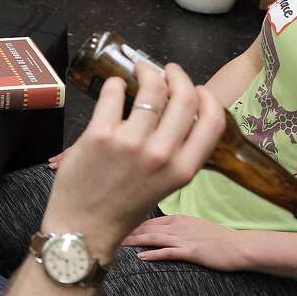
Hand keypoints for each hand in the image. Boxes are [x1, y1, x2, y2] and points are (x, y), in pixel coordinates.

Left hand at [41, 61, 224, 259]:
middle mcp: (161, 155)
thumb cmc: (122, 208)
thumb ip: (174, 156)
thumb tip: (174, 120)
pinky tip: (114, 85)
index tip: (197, 88)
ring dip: (145, 72)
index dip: (207, 98)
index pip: (212, 122)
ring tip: (139, 68)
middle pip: (183, 99)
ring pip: (149, 92)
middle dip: (177, 76)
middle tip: (166, 69)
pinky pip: (112, 95)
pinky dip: (114, 84)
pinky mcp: (99, 135)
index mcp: (183, 170)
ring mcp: (130, 143)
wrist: (84, 228)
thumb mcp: (163, 186)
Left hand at [123, 214, 244, 269]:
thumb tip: (159, 230)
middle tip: (106, 230)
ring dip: (134, 240)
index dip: (129, 223)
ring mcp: (185, 238)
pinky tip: (140, 257)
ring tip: (117, 243)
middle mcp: (179, 225)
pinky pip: (169, 252)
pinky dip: (153, 253)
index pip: (147, 219)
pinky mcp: (192, 251)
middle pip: (146, 226)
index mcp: (178, 218)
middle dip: (126, 229)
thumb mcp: (194, 227)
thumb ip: (176, 226)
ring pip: (153, 237)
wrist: (241, 247)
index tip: (113, 225)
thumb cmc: (219, 239)